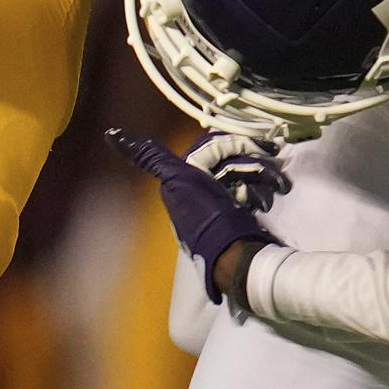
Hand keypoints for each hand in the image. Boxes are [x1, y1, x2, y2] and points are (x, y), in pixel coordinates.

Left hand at [109, 127, 276, 310]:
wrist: (234, 253)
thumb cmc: (206, 216)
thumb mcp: (176, 180)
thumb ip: (150, 157)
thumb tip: (111, 135)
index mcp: (183, 178)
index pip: (214, 145)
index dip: (236, 143)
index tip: (261, 148)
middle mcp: (199, 187)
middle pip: (231, 158)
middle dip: (252, 161)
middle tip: (273, 164)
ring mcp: (219, 200)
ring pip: (245, 172)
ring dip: (262, 175)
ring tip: (276, 185)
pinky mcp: (236, 213)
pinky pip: (252, 189)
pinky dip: (262, 190)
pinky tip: (269, 196)